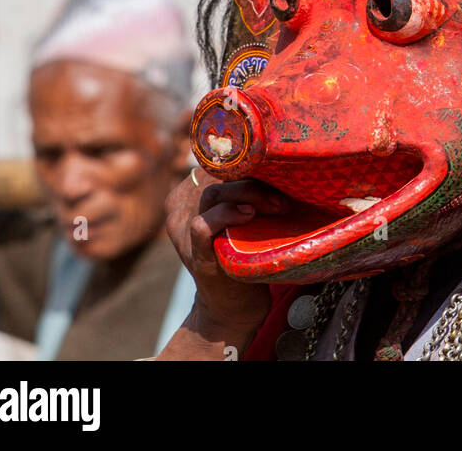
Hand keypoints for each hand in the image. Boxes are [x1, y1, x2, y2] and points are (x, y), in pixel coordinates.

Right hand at [164, 172, 287, 342]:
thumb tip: (273, 158)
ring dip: (249, 195)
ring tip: (276, 206)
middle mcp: (180, 207)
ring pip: (212, 195)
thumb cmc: (242, 248)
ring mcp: (184, 231)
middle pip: (215, 176)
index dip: (244, 162)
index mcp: (187, 191)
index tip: (274, 171)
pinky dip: (227, 215)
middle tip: (281, 195)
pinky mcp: (194, 253)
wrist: (234, 303)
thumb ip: (239, 186)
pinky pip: (202, 224)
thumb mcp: (237, 212)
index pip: (213, 161)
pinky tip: (248, 216)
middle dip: (253, 180)